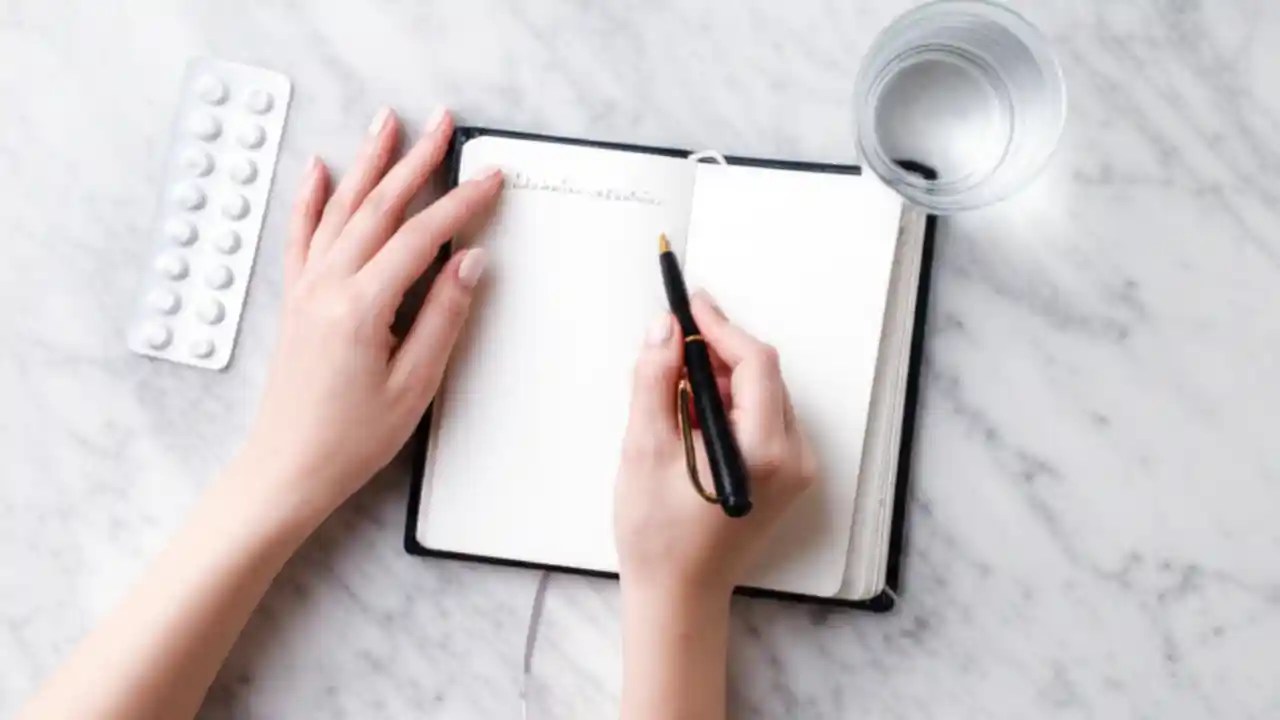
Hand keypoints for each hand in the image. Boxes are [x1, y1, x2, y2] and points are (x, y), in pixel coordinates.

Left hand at [237, 107, 502, 528]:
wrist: (286, 468)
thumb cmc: (349, 439)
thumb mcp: (413, 386)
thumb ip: (443, 318)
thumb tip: (469, 263)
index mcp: (361, 308)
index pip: (420, 238)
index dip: (460, 203)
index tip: (489, 178)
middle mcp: (327, 287)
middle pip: (378, 207)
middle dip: (414, 160)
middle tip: (441, 123)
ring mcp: (306, 289)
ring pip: (340, 209)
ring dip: (367, 162)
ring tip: (386, 123)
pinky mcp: (296, 300)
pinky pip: (302, 235)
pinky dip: (310, 198)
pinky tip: (317, 169)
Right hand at [614, 290, 816, 599]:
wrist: (677, 595)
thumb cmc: (659, 536)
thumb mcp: (644, 450)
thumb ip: (655, 381)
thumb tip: (664, 327)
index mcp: (766, 451)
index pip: (757, 363)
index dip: (720, 327)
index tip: (689, 304)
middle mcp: (794, 458)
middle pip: (763, 376)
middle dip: (716, 353)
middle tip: (670, 345)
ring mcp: (795, 469)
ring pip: (762, 396)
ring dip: (721, 380)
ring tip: (672, 386)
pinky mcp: (785, 476)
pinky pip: (762, 420)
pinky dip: (729, 406)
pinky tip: (692, 416)